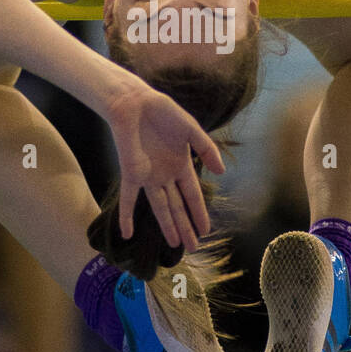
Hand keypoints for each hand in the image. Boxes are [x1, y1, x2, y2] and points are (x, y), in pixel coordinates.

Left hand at [103, 78, 224, 252]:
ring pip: (160, 207)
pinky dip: (126, 216)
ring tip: (175, 244)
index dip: (199, 213)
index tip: (206, 231)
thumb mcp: (191, 130)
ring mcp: (148, 176)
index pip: (192, 195)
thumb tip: (223, 173)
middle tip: (193, 248)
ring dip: (167, 226)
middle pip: (177, 207)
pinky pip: (127, 198)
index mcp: (180, 165)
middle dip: (186, 227)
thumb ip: (207, 149)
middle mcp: (165, 175)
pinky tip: (127, 234)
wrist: (135, 103)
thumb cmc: (164, 112)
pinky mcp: (131, 173)